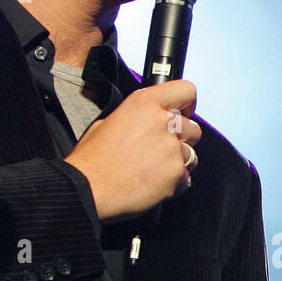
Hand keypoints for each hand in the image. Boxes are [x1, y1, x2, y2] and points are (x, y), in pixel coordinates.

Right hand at [64, 79, 201, 220]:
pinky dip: (174, 182)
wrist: (88, 189)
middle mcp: (162, 122)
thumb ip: (136, 117)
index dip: (187, 103)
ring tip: (152, 169)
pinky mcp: (176, 174)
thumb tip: (147, 120)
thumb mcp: (107, 123)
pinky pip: (186, 177)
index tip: (184, 111)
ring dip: (177, 162)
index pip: (185, 90)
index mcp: (144, 103)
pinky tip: (153, 183)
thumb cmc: (93, 160)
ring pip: (191, 154)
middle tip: (160, 149)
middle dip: (181, 139)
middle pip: (193, 127)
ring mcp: (172, 149)